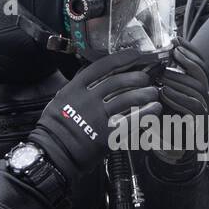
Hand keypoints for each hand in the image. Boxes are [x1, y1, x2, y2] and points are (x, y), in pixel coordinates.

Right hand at [28, 50, 159, 184]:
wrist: (54, 152)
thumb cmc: (55, 127)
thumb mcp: (60, 99)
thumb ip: (78, 87)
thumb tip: (93, 75)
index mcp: (76, 89)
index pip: (102, 67)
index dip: (121, 59)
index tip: (134, 55)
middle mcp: (88, 100)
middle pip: (118, 82)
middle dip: (137, 78)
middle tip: (146, 79)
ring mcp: (98, 117)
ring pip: (128, 99)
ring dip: (145, 94)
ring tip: (153, 93)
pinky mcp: (107, 135)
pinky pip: (131, 121)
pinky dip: (146, 113)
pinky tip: (154, 109)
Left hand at [158, 37, 208, 118]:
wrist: (160, 151)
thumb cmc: (158, 121)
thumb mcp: (161, 94)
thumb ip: (164, 76)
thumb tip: (162, 52)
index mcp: (198, 91)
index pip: (201, 65)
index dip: (191, 50)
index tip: (177, 39)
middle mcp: (205, 100)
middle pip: (204, 74)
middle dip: (189, 60)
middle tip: (173, 53)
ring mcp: (205, 113)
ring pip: (199, 88)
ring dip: (179, 78)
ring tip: (162, 74)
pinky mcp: (200, 125)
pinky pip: (194, 105)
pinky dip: (179, 96)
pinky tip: (163, 91)